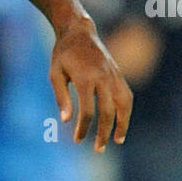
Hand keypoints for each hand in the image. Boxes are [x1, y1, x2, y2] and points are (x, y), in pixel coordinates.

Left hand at [49, 17, 132, 151]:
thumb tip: (65, 120)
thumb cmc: (63, 54)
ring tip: (118, 140)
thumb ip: (61, 97)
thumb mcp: (55, 74)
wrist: (79, 31)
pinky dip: (126, 110)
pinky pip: (127, 95)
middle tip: (98, 149)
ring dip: (122, 124)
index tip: (77, 140)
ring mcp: (113, 75)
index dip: (83, 128)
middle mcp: (103, 77)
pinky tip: (122, 122)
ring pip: (124, 104)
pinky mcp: (118, 74)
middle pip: (107, 111)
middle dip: (103, 133)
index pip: (87, 111)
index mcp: (85, 78)